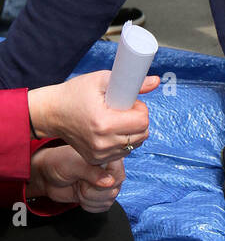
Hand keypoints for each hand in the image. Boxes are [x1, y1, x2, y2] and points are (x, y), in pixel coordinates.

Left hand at [25, 145, 125, 213]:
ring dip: (87, 198)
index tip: (86, 177)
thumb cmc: (58, 163)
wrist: (47, 176)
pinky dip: (88, 205)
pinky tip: (80, 194)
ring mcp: (108, 185)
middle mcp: (111, 171)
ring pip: (107, 201)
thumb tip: (110, 182)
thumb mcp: (73, 165)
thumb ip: (92, 173)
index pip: (118, 175)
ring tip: (79, 185)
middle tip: (79, 181)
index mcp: (108, 158)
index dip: (102, 181)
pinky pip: (103, 208)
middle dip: (90, 191)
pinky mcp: (102, 197)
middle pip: (112, 191)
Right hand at [28, 71, 161, 165]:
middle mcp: (102, 142)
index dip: (140, 109)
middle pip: (142, 135)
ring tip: (116, 120)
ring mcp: (99, 154)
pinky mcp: (96, 160)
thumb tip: (156, 81)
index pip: (142, 121)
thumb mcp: (100, 80)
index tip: (129, 103)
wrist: (52, 113)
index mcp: (104, 123)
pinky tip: (111, 131)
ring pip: (135, 145)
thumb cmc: (75, 93)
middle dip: (139, 120)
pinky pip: (123, 152)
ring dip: (133, 132)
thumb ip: (131, 82)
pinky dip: (123, 142)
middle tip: (124, 110)